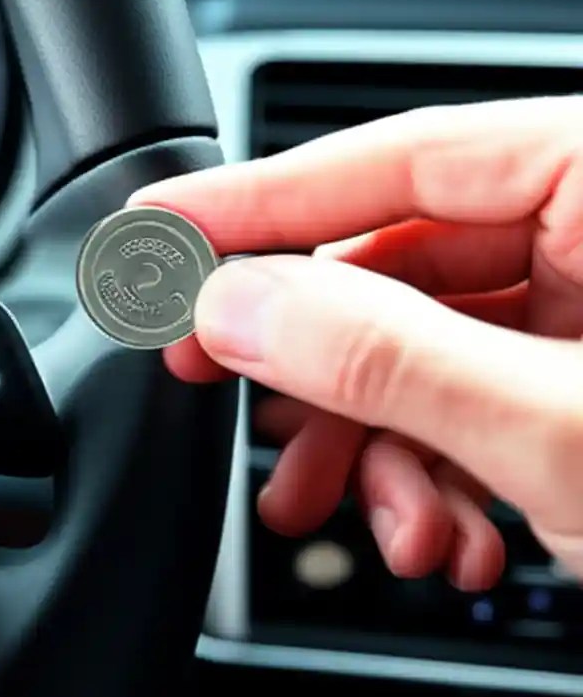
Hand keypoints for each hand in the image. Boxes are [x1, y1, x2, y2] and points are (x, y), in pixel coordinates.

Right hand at [129, 96, 582, 591]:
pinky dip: (435, 477)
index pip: (399, 160)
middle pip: (396, 266)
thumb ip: (384, 356)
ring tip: (375, 524)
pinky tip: (443, 536)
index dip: (257, 200)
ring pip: (420, 351)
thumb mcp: (555, 428)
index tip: (156, 228)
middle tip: (205, 378)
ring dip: (373, 448)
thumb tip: (233, 307)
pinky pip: (467, 405)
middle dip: (313, 367)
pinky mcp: (578, 389)